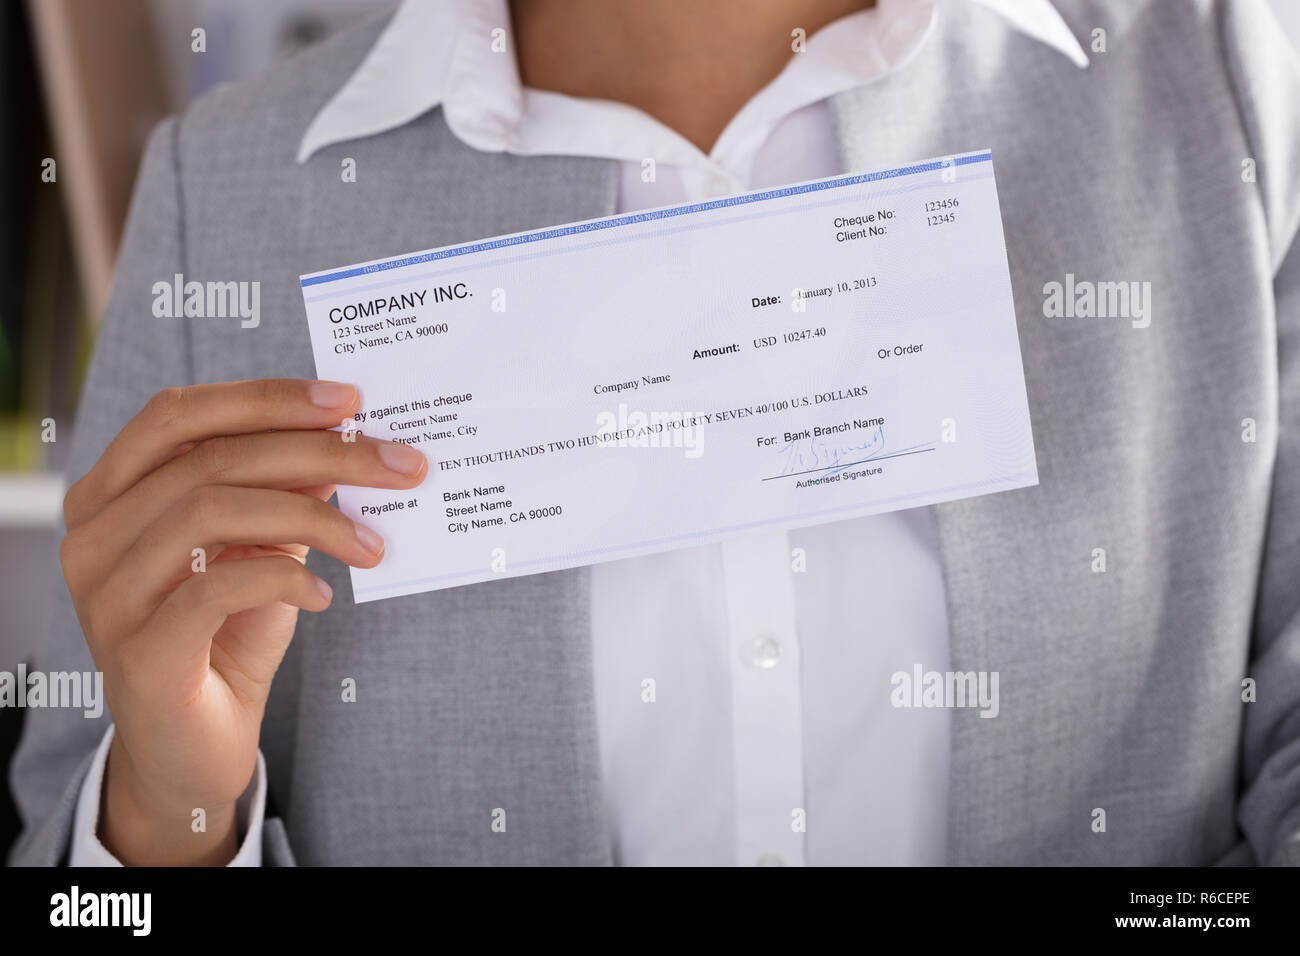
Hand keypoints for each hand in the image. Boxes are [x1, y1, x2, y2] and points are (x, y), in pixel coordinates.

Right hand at [59, 379, 425, 863]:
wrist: (195, 746)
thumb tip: (344, 436)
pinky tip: (326, 593)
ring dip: (312, 516)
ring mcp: (106, 595)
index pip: (178, 414)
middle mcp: (93, 536)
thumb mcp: (261, 547)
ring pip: (210, 510)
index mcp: (111, 493)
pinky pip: (217, 586)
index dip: (266, 398)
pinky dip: (285, 577)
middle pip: (209, 458)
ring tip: (371, 542)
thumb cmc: (227, 635)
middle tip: (400, 465)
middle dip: (319, 453)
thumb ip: (284, 491)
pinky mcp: (139, 652)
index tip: (350, 401)